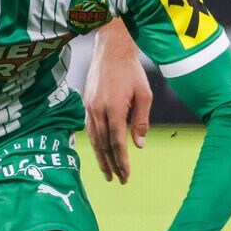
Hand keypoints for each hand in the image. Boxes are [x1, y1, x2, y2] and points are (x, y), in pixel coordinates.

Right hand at [84, 21, 151, 182]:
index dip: (122, 162)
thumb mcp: (144, 95)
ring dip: (101, 158)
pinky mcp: (86, 103)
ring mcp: (90, 107)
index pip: (117, 143)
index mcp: (114, 110)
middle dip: (111, 164)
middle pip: (104, 145)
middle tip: (117, 180)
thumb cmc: (131, 71)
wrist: (111, 49)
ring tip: (107, 172)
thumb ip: (142, 120)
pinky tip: (99, 151)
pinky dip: (94, 143)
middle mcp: (98, 111)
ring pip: (94, 139)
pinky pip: (89, 128)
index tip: (126, 176)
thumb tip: (139, 145)